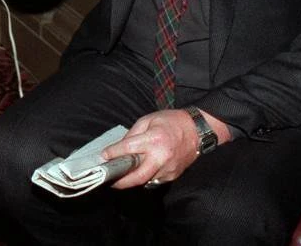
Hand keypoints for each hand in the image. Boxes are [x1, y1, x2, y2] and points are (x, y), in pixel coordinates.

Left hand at [100, 108, 225, 189]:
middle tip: (109, 179)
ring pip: (144, 181)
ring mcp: (167, 169)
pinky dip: (144, 178)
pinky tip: (139, 172)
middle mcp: (161, 158)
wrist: (197, 131)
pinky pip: (153, 181)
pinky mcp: (172, 176)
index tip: (103, 157)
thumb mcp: (148, 120)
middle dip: (120, 181)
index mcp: (153, 140)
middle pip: (136, 177)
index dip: (113, 154)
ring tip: (121, 175)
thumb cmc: (171, 122)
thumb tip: (119, 148)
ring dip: (131, 180)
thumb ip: (132, 134)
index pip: (128, 150)